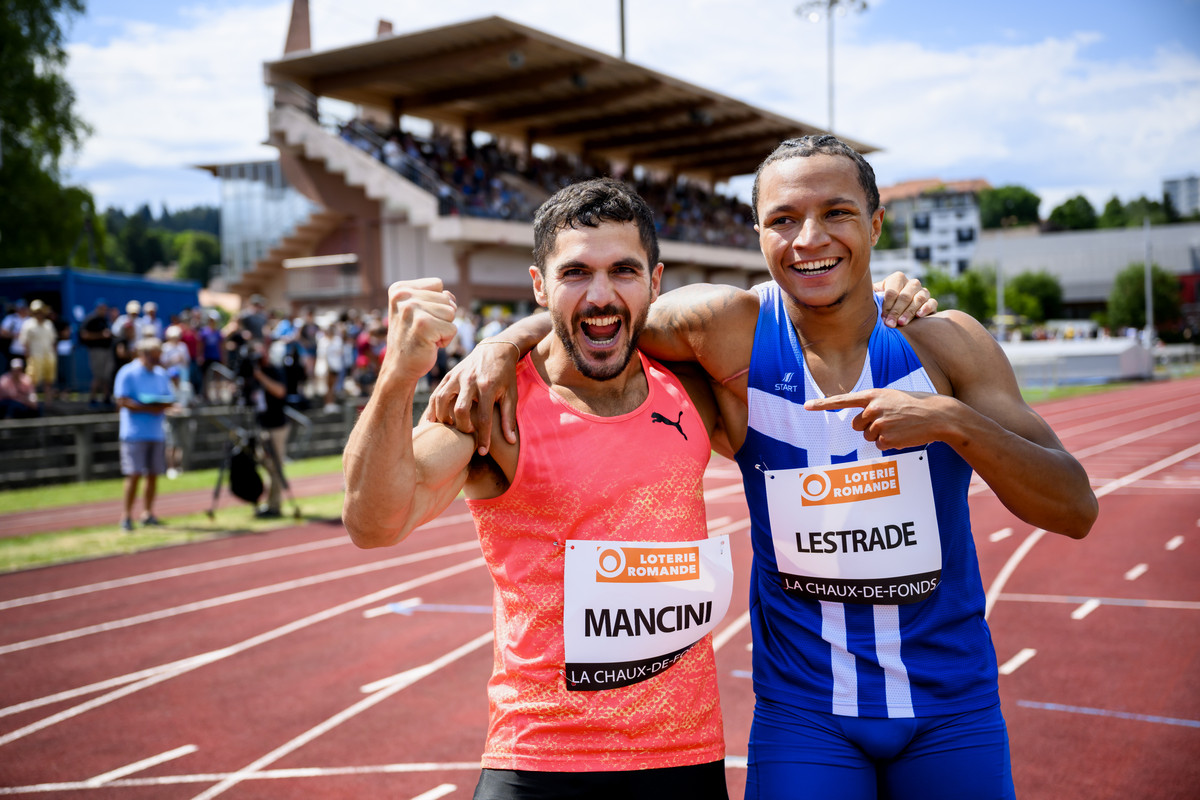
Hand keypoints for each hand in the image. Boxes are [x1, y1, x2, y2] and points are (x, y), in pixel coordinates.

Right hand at [381, 279, 457, 387]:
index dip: (436, 303)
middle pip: (446, 298)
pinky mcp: (423, 325)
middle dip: (441, 317)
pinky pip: (453, 328)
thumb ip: (435, 297)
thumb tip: (451, 298)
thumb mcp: (419, 311)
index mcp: (399, 289)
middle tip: (423, 331)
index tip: (419, 318)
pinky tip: (429, 345)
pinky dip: (446, 340)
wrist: (400, 367)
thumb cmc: (412, 338)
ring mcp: (412, 309)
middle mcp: (403, 296)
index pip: (437, 284)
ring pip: (451, 312)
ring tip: (426, 337)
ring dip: (444, 328)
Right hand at [426, 341, 518, 455]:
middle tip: (468, 434)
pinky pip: (436, 394)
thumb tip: (511, 441)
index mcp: (487, 387)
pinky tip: (434, 422)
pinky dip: (432, 409)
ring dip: (443, 418)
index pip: (483, 418)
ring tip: (451, 428)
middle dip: (462, 427)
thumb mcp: (511, 395)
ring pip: (441, 401)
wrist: (495, 349)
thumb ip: (509, 418)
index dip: (483, 437)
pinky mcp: (448, 375)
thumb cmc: (505, 375)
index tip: (483, 452)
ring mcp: (456, 377)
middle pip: (459, 410)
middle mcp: (469, 381)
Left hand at [805, 388, 946, 450]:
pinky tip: (904, 435)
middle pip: (856, 425)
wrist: (939, 415)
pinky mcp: (886, 439)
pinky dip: (890, 444)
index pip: (843, 400)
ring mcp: (879, 424)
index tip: (806, 406)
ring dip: (881, 435)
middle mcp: (873, 408)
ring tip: (900, 427)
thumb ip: (875, 404)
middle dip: (869, 426)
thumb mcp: (894, 397)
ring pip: (868, 436)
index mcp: (874, 395)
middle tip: (890, 422)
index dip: (823, 404)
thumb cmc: (917, 405)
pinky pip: (880, 445)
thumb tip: (861, 422)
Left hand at [875, 272, 936, 327]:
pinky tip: (919, 316)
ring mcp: (922, 292)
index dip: (886, 305)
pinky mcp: (931, 301)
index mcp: (897, 279)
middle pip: (905, 295)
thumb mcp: (876, 298)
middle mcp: (911, 283)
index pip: (892, 291)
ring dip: (909, 311)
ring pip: (919, 298)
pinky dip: (926, 308)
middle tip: (890, 324)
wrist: (899, 312)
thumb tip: (857, 294)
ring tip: (902, 323)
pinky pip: (932, 302)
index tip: (882, 318)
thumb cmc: (883, 305)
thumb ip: (870, 295)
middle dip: (896, 311)